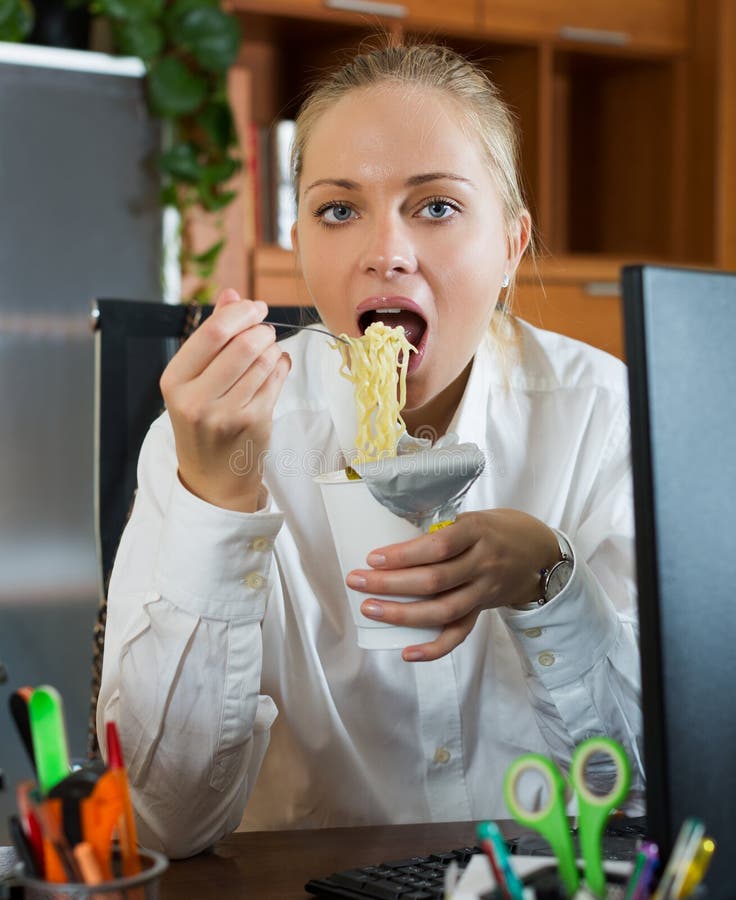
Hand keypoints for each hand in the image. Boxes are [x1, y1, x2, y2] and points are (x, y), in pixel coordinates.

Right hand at [160, 289, 290, 511]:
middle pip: (242, 345)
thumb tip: (232, 293)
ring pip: (263, 362)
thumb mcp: (194, 380)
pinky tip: (276, 367)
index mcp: (174, 381)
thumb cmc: (203, 420)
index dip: (241, 313)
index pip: (213, 332)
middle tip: (266, 329)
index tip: (256, 308)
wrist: (212, 477)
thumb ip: (212, 335)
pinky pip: (276, 381)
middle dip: (261, 329)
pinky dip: (281, 366)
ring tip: (268, 351)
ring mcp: (226, 414)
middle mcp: (196, 399)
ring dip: (272, 348)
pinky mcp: (253, 424)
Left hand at [346, 509, 561, 661]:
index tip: (373, 557)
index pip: (438, 546)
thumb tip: (390, 536)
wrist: (538, 551)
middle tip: (356, 581)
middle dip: (390, 583)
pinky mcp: (483, 611)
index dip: (404, 555)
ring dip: (402, 614)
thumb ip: (441, 530)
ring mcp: (484, 590)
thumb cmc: (494, 528)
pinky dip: (433, 648)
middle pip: (434, 580)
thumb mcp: (472, 517)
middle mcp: (483, 563)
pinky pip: (459, 634)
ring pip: (443, 610)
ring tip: (369, 609)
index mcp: (477, 531)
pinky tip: (407, 653)